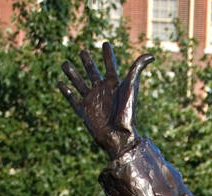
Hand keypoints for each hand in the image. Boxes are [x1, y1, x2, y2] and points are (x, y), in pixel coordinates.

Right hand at [58, 42, 151, 159]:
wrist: (118, 136)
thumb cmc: (126, 112)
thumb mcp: (131, 85)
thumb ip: (138, 68)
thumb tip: (151, 55)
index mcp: (113, 84)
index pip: (110, 65)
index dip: (108, 55)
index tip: (106, 44)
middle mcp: (102, 90)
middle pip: (92, 72)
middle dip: (87, 62)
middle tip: (82, 51)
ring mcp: (92, 100)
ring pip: (79, 82)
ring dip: (72, 73)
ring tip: (64, 63)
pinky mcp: (83, 111)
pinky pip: (72, 99)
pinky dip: (65, 91)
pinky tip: (59, 82)